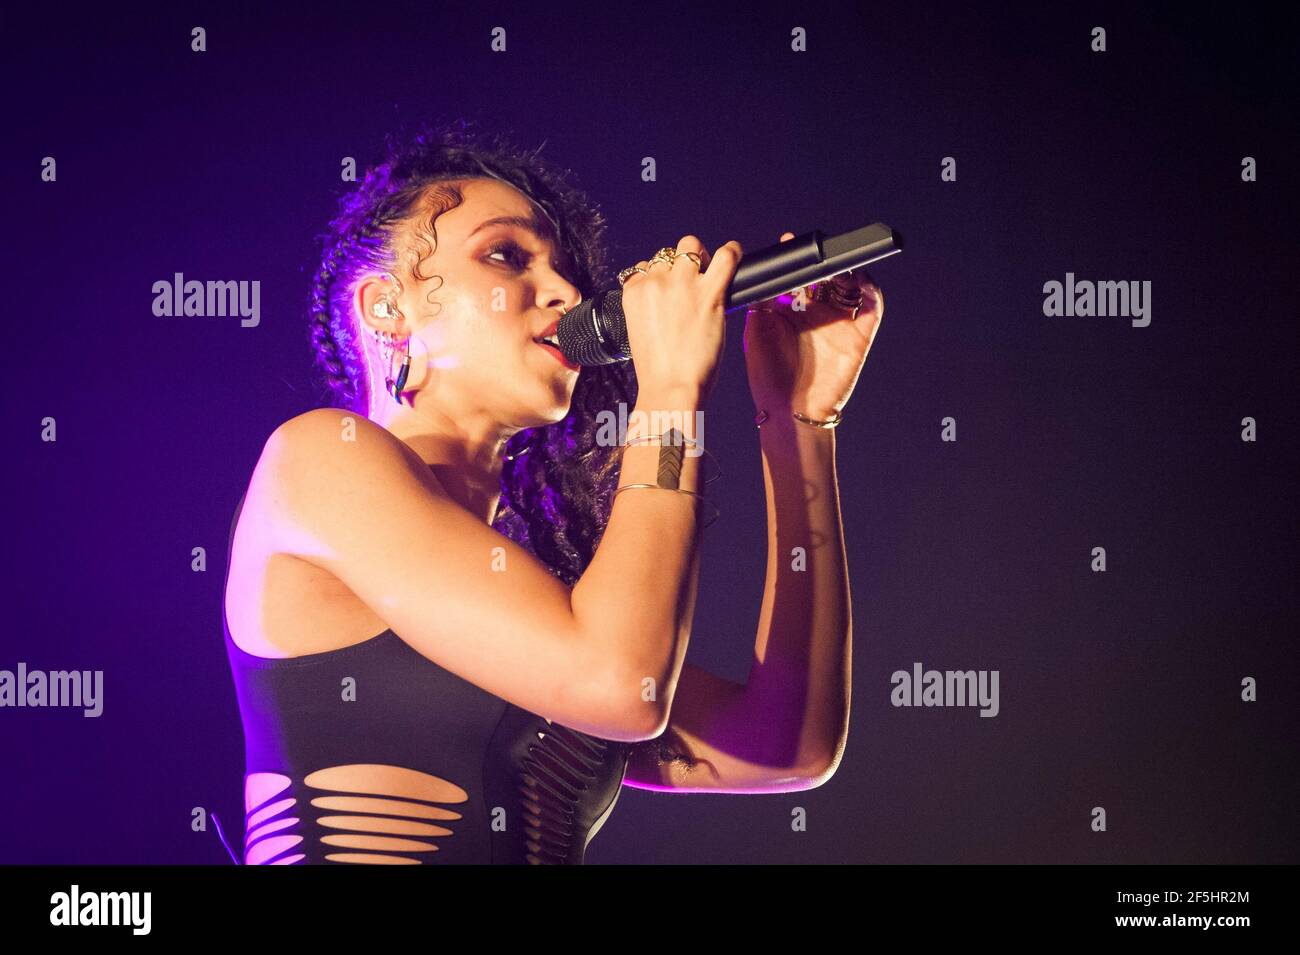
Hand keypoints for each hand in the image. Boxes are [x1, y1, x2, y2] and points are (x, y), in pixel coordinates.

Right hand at [620, 235, 742, 402]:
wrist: (671, 387)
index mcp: (634, 292)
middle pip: (667, 254)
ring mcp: (682, 284)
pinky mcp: (709, 293)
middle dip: (679, 263)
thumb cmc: (658, 369)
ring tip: (709, 272)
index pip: (644, 268)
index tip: (669, 289)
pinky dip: (732, 252)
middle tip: (691, 281)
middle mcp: (656, 283)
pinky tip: (734, 255)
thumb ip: (650, 309)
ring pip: (690, 247)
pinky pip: (725, 257)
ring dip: (700, 257)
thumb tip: (668, 301)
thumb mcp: (640, 332)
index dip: (660, 277)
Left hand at [742, 231, 883, 421]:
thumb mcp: (757, 330)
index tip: (788, 243)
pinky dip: (870, 288)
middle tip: (816, 251)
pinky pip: (873, 306)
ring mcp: (839, 324)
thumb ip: (762, 300)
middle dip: (824, 261)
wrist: (789, 409)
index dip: (797, 260)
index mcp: (792, 312)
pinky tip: (858, 278)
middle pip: (828, 277)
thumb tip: (763, 273)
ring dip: (846, 270)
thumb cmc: (769, 375)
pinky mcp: (859, 336)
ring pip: (851, 286)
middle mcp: (817, 315)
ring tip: (835, 264)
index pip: (800, 277)